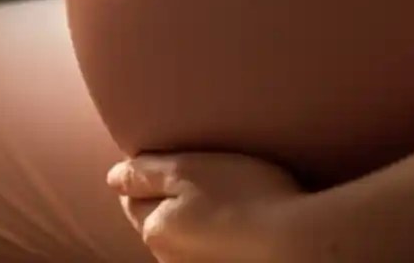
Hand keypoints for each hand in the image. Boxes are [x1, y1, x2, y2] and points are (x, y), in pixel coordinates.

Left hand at [107, 153, 306, 262]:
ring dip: (196, 221)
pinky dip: (218, 237)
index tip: (175, 161)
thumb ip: (143, 173)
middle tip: (204, 178)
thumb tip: (113, 177)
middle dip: (169, 201)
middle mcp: (168, 260)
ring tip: (226, 202)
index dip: (149, 175)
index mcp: (153, 230)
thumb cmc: (244, 196)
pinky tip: (241, 224)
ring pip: (185, 239)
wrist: (300, 242)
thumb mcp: (186, 169)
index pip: (132, 198)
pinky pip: (210, 250)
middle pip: (157, 221)